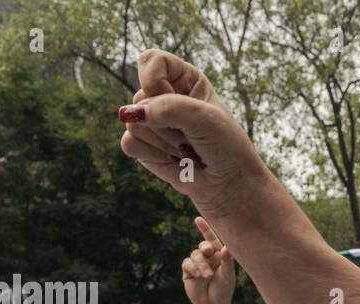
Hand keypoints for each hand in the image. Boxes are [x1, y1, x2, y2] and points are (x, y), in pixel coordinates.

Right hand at [119, 50, 271, 223]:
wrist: (230, 186)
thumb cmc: (227, 147)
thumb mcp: (206, 119)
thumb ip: (170, 107)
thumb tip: (129, 114)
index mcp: (184, 78)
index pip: (151, 60)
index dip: (154, 79)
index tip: (174, 99)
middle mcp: (165, 96)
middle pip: (140, 97)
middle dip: (167, 122)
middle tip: (192, 136)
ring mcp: (152, 122)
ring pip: (133, 122)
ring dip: (164, 142)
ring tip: (186, 148)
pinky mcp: (144, 146)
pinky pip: (129, 143)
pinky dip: (153, 156)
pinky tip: (174, 159)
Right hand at [183, 216, 236, 303]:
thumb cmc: (224, 289)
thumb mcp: (228, 276)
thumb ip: (227, 261)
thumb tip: (226, 247)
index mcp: (219, 255)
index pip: (212, 239)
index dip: (205, 229)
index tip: (198, 219)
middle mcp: (207, 257)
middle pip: (203, 245)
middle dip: (204, 247)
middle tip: (208, 251)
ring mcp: (197, 263)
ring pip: (194, 255)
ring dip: (200, 264)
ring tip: (206, 275)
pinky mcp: (188, 271)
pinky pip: (187, 264)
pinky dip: (192, 268)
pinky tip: (197, 275)